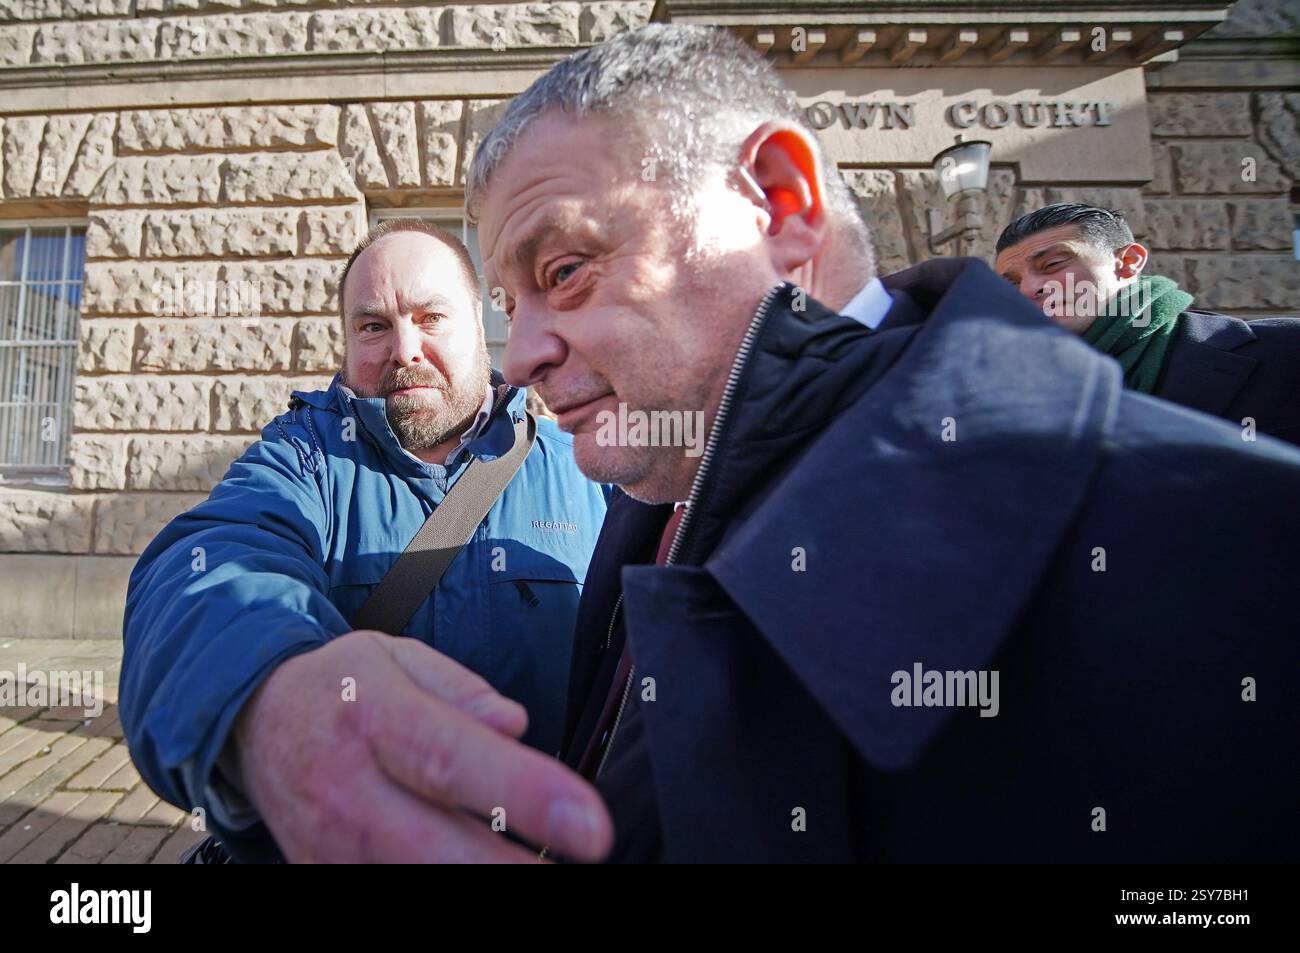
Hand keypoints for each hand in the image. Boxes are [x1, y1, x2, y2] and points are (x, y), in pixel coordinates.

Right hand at [233, 629, 612, 861]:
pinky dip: (450, 882)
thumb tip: (512, 725)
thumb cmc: (345, 688)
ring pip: (419, 882)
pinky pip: (396, 891)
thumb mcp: (400, 658)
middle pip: (438, 849)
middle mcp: (346, 790)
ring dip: (489, 876)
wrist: (256, 724)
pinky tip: (490, 865)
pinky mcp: (325, 880)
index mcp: (372, 717)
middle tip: (583, 860)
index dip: (526, 797)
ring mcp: (329, 849)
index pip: (453, 761)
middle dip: (515, 869)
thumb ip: (461, 690)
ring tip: (539, 863)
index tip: (591, 826)